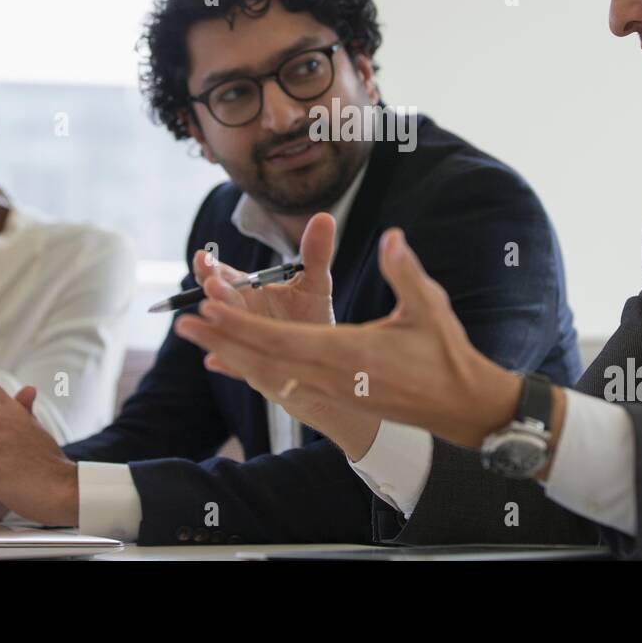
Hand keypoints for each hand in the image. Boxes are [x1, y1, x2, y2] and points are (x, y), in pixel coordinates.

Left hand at [177, 227, 521, 448]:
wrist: (459, 405)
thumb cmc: (445, 354)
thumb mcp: (428, 307)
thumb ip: (405, 271)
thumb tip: (392, 236)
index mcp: (348, 353)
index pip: (282, 339)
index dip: (243, 324)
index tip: (212, 306)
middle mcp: (332, 376)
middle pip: (264, 358)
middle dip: (222, 338)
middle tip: (182, 322)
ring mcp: (331, 390)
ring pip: (269, 374)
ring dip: (231, 355)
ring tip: (198, 339)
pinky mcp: (334, 396)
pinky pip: (283, 384)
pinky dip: (255, 371)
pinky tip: (234, 364)